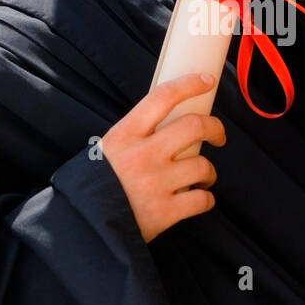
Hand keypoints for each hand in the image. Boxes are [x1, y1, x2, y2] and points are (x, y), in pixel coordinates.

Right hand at [99, 73, 225, 242]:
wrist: (86, 223)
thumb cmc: (99, 181)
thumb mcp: (110, 146)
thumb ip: (138, 132)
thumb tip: (172, 118)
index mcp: (127, 133)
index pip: (163, 97)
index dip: (189, 85)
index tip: (206, 82)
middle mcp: (143, 154)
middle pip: (194, 126)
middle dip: (215, 128)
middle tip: (217, 134)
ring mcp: (156, 183)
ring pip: (203, 165)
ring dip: (209, 171)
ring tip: (203, 175)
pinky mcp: (166, 212)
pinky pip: (202, 200)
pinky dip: (206, 198)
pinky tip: (198, 197)